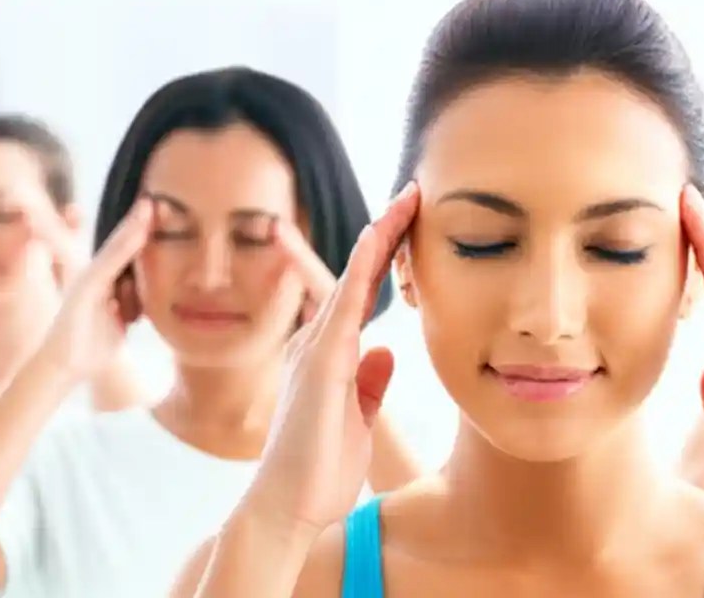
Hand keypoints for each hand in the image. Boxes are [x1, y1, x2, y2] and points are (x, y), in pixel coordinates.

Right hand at [34, 198, 151, 380]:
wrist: (62, 368)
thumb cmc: (90, 347)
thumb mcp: (118, 325)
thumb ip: (129, 311)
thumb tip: (145, 308)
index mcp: (107, 283)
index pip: (128, 252)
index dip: (143, 232)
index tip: (162, 212)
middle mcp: (96, 277)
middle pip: (122, 243)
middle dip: (138, 221)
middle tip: (157, 198)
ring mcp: (88, 281)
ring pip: (115, 249)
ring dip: (132, 227)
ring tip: (149, 206)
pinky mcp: (84, 290)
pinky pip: (107, 266)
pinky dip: (122, 249)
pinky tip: (135, 234)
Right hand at [242, 183, 418, 536]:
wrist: (287, 508)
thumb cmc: (318, 469)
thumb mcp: (358, 420)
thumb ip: (369, 383)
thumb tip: (385, 351)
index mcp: (333, 356)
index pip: (366, 294)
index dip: (390, 257)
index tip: (416, 223)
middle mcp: (321, 344)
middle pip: (360, 276)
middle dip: (388, 233)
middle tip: (415, 193)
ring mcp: (318, 350)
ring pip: (353, 280)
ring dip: (379, 238)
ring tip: (405, 201)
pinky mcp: (321, 363)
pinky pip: (345, 304)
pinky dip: (362, 270)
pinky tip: (378, 240)